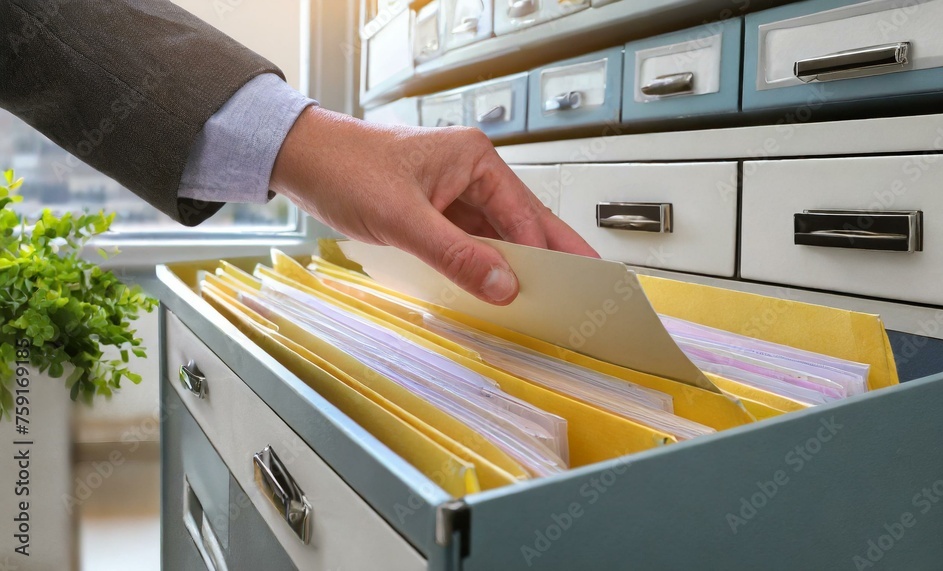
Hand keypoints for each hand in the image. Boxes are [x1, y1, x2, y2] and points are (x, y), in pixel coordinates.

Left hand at [269, 107, 598, 304]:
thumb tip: (503, 285)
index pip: (525, 215)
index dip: (545, 255)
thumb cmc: (346, 168)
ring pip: (497, 236)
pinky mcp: (438, 211)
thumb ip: (455, 254)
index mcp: (476, 159)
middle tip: (584, 289)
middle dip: (549, 257)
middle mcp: (472, 173)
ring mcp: (456, 193)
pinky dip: (481, 265)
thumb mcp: (402, 218)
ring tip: (543, 298)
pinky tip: (493, 288)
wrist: (302, 159)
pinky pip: (471, 242)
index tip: (565, 288)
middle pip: (522, 223)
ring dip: (512, 265)